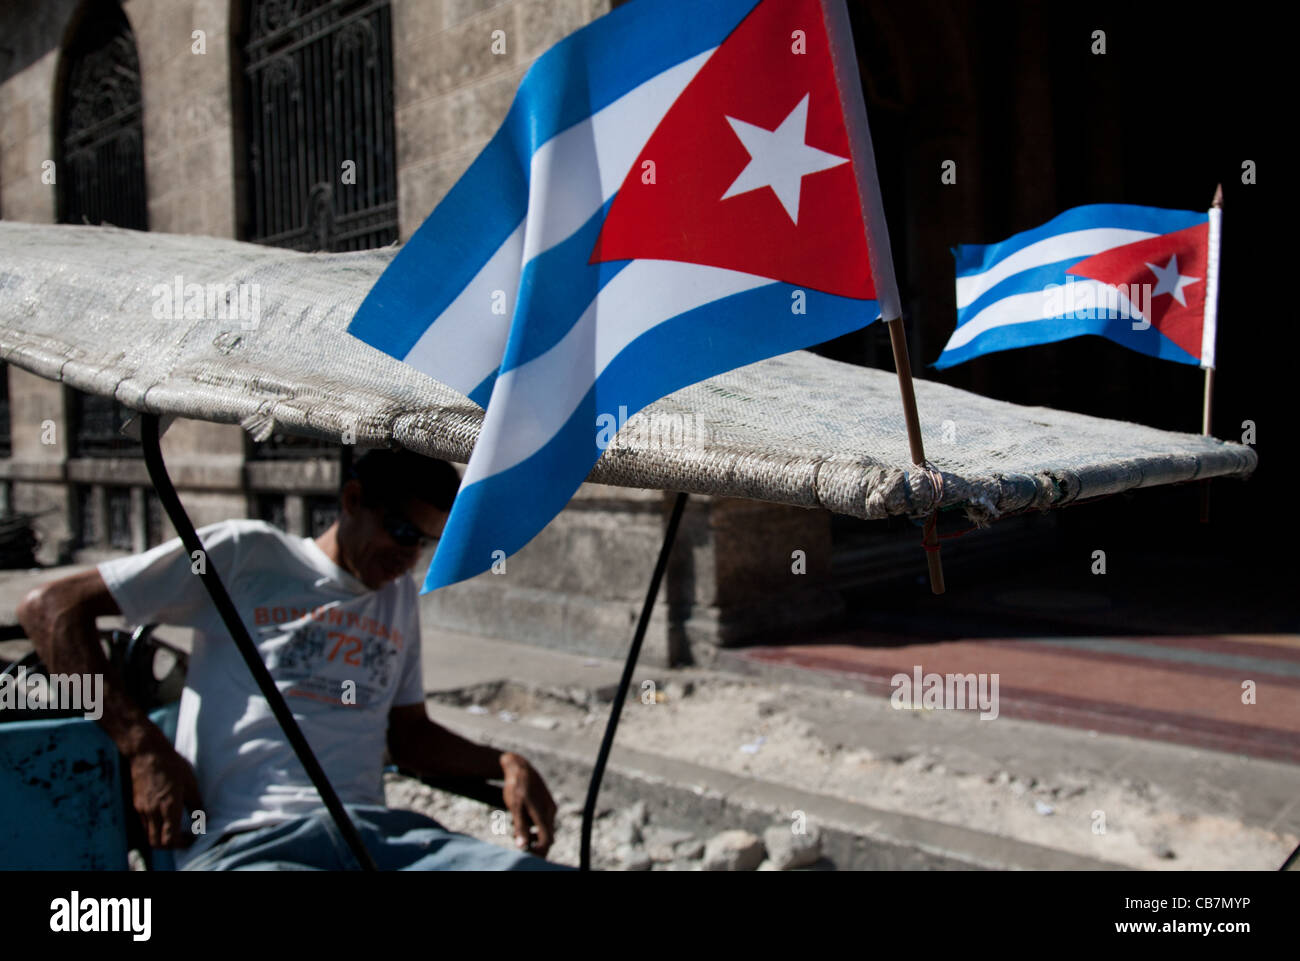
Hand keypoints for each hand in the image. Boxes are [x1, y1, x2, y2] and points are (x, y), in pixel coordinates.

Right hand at [125, 733, 203, 848]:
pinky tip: (165, 818)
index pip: (171, 839)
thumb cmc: (172, 764)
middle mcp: (152, 812)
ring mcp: (141, 809)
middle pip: (157, 843)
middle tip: (185, 837)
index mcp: (168, 807)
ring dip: (162, 838)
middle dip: (172, 845)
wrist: (146, 752)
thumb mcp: (190, 783)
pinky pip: (145, 825)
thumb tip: (203, 819)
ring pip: (149, 836)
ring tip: (176, 829)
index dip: (183, 844)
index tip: (193, 837)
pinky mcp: (136, 805)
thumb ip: (196, 804)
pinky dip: (155, 829)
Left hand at [500, 752, 557, 857]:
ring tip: (515, 828)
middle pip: (548, 836)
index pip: (547, 841)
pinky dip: (533, 824)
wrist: (520, 767)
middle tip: (517, 839)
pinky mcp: (547, 803)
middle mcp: (550, 811)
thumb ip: (520, 827)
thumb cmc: (516, 787)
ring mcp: (550, 807)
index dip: (538, 850)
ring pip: (545, 828)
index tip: (525, 850)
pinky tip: (520, 818)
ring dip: (532, 833)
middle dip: (534, 842)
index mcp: (543, 814)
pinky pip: (543, 820)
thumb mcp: (515, 807)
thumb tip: (522, 847)